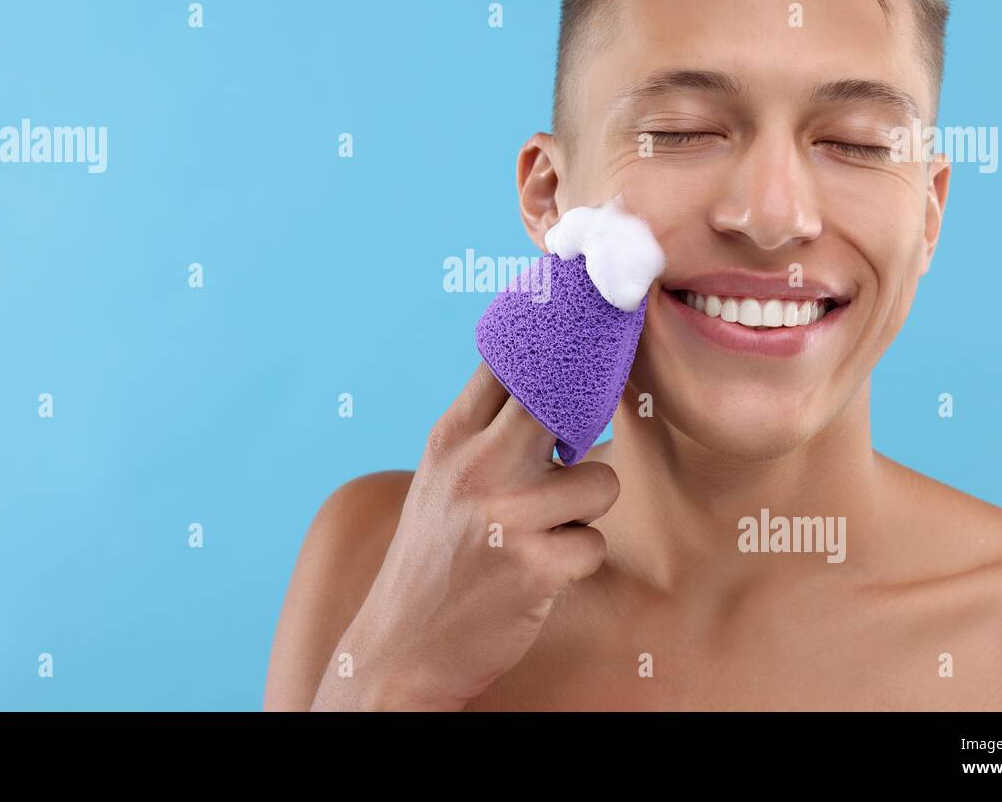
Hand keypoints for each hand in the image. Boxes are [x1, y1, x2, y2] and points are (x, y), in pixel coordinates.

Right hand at [310, 362, 619, 709]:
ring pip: (600, 481)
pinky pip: (595, 542)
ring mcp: (507, 515)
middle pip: (564, 403)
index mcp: (450, 437)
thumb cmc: (434, 555)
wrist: (402, 646)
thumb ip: (484, 430)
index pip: (511, 362)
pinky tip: (544, 570)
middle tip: (576, 451)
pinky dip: (578, 560)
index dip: (553, 355)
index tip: (575, 358)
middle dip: (585, 424)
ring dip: (586, 510)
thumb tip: (553, 383)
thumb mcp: (441, 477)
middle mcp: (477, 466)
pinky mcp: (535, 566)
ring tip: (549, 528)